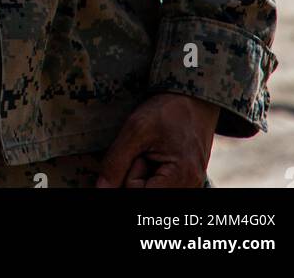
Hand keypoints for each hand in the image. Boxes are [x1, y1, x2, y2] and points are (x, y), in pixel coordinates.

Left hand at [96, 93, 219, 188]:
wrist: (193, 100)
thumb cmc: (167, 110)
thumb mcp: (135, 129)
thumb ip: (116, 163)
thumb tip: (101, 189)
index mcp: (181, 177)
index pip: (137, 193)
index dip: (131, 174)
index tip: (140, 154)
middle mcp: (191, 187)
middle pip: (144, 193)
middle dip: (137, 175)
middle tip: (147, 152)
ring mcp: (190, 187)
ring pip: (150, 190)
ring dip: (144, 175)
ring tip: (154, 154)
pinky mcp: (187, 184)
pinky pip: (159, 186)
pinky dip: (152, 175)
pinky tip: (159, 159)